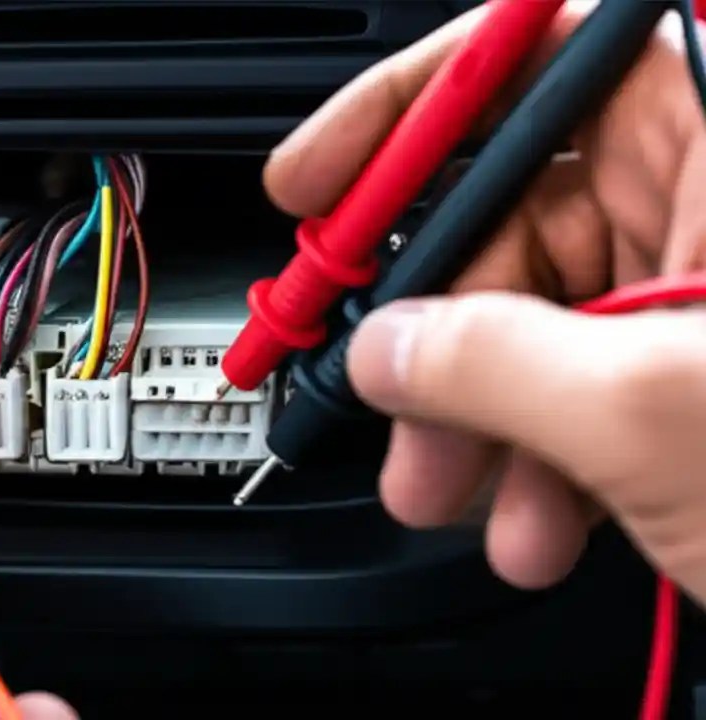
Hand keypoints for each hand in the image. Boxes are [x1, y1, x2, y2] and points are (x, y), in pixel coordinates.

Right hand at [263, 2, 705, 603]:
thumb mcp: (654, 413)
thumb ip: (489, 361)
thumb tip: (391, 346)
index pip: (537, 57)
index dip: (405, 114)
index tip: (315, 183)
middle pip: (521, 210)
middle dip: (433, 321)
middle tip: (370, 391)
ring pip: (544, 314)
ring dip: (477, 416)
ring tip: (457, 498)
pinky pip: (587, 382)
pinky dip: (541, 453)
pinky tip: (537, 522)